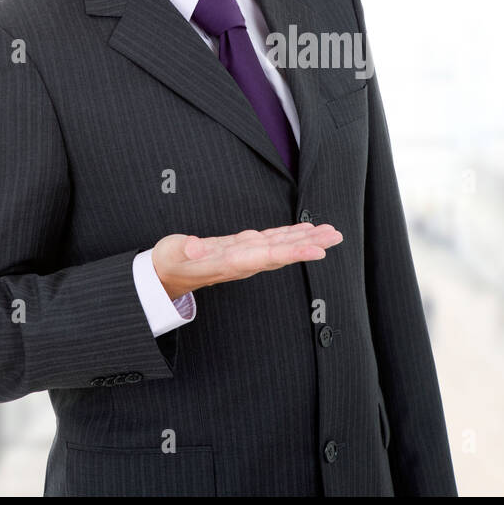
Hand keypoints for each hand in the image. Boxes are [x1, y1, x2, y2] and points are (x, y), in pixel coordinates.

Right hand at [151, 222, 342, 298]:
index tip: (319, 250)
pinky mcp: (244, 248)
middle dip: (311, 244)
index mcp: (232, 262)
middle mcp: (245, 260)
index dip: (295, 253)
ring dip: (307, 238)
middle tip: (336, 235)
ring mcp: (246, 255)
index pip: (269, 257)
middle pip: (284, 252)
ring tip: (330, 231)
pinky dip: (291, 234)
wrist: (167, 275)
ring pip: (282, 246)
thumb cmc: (169, 264)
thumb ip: (185, 249)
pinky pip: (273, 241)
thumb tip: (195, 246)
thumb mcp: (172, 254)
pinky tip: (306, 230)